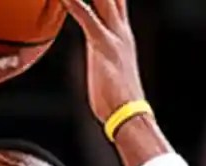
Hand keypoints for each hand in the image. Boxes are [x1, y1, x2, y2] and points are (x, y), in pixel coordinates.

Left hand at [61, 0, 146, 122]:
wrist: (129, 114)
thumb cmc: (115, 97)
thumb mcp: (107, 66)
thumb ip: (100, 49)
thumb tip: (93, 46)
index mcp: (122, 33)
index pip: (115, 0)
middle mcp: (120, 29)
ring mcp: (114, 36)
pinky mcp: (103, 46)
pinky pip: (88, 18)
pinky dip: (76, 4)